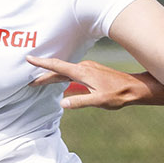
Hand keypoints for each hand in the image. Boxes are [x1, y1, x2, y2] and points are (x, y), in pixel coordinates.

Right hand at [26, 55, 157, 109]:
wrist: (134, 87)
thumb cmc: (117, 95)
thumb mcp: (98, 101)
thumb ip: (79, 102)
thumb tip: (62, 104)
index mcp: (82, 73)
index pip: (57, 67)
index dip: (42, 64)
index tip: (29, 58)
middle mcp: (83, 68)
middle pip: (59, 70)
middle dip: (43, 74)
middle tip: (30, 81)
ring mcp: (88, 69)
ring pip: (65, 71)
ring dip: (53, 75)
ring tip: (41, 81)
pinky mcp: (92, 72)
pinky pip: (72, 72)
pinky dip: (62, 76)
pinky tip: (60, 80)